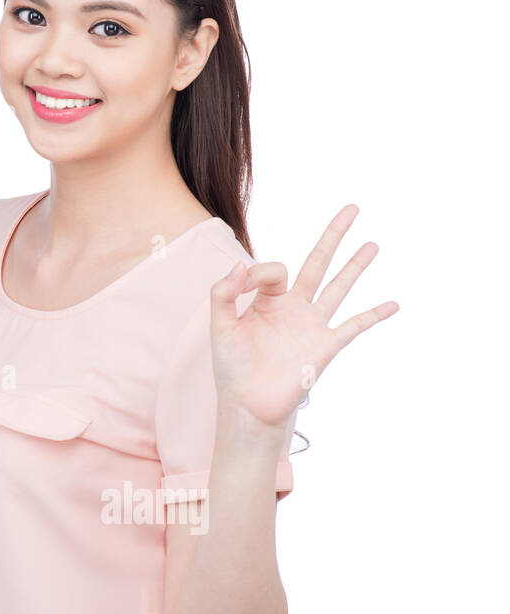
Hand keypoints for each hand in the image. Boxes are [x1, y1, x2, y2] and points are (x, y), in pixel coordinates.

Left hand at [209, 205, 398, 427]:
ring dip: (356, 265)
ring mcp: (312, 325)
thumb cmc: (232, 367)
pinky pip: (354, 326)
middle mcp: (294, 307)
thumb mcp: (219, 326)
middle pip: (318, 263)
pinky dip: (373, 315)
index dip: (258, 272)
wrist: (247, 404)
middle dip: (333, 236)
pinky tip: (394, 304)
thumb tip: (239, 266)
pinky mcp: (325, 346)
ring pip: (338, 287)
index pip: (274, 269)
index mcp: (267, 300)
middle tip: (352, 208)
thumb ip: (222, 293)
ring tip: (373, 244)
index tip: (243, 283)